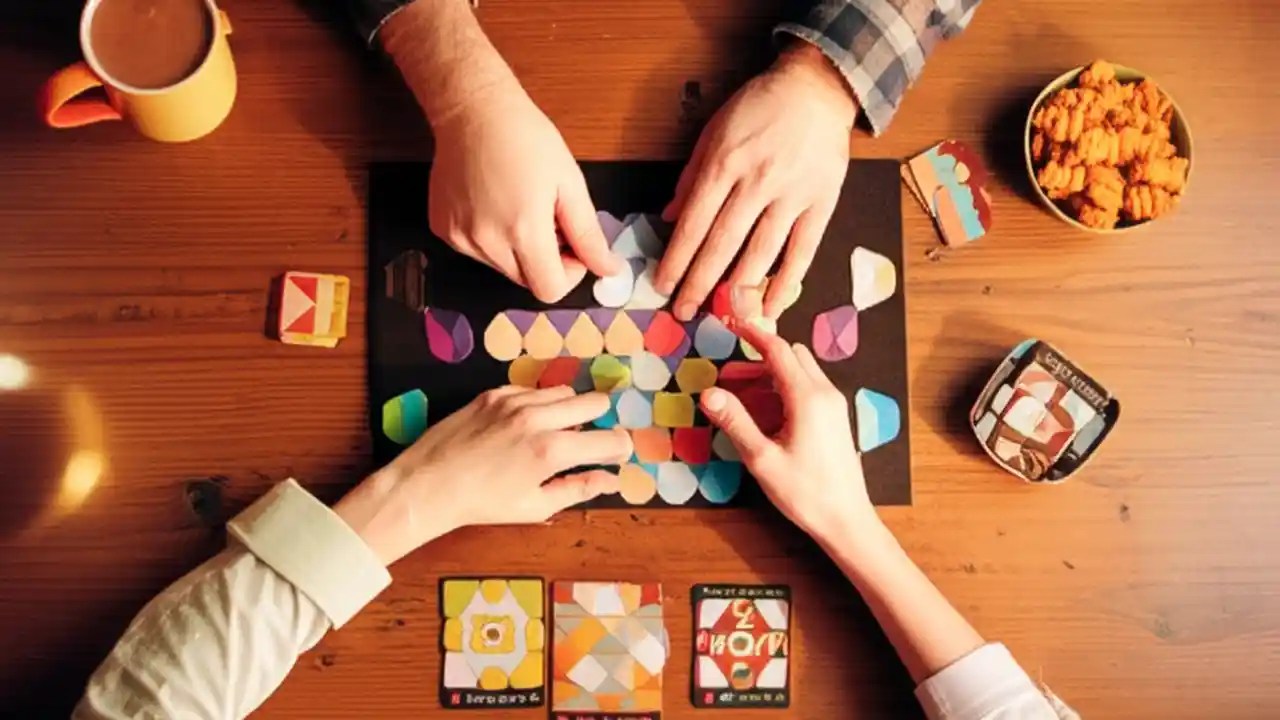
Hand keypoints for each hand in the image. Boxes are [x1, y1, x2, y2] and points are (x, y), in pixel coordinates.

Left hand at [336, 386, 632, 564]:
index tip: (616, 455)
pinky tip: (525, 426)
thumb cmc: (483, 504)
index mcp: (552, 451)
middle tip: (589, 440)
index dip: (621, 448)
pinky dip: (539, 404)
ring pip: (564, 392)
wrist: (428, 484)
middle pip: (594, 401)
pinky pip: (533, 390)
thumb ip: (578, 488)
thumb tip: (611, 481)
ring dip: (569, 410)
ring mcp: (515, 401)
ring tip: (555, 433)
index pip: (610, 439)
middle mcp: (538, 418)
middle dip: (600, 420)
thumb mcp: (535, 506)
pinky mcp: (494, 393)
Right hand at [429, 89, 621, 301]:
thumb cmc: (526, 138)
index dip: (569, 275)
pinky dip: (492, 238)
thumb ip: (588, 234)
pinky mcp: (442, 229)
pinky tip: (494, 203)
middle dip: (545, 260)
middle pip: (526, 281)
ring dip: (518, 249)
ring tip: (519, 206)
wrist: (473, 110)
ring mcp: (460, 238)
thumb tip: (608, 269)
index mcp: (523, 232)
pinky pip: (477, 251)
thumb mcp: (569, 184)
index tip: (573, 248)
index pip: (550, 290)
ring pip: (501, 267)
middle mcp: (486, 242)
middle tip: (549, 221)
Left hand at [657, 44, 856, 320]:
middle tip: (683, 312)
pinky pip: (802, 251)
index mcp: (725, 163)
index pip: (694, 223)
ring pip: (761, 252)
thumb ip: (691, 176)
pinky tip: (770, 306)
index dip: (677, 259)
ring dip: (738, 289)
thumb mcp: (714, 131)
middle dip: (700, 283)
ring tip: (721, 316)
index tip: (663, 286)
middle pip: (722, 244)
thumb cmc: (758, 107)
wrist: (815, 89)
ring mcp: (792, 195)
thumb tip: (668, 218)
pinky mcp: (821, 203)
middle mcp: (757, 182)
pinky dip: (786, 282)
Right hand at [699, 319, 875, 542]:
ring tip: (740, 398)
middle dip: (759, 358)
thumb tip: (708, 393)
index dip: (753, 334)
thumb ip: (736, 422)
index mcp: (808, 398)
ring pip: (801, 371)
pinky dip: (784, 389)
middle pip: (791, 355)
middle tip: (728, 376)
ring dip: (771, 375)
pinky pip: (808, 389)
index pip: (778, 349)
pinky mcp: (835, 418)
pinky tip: (764, 415)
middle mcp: (825, 393)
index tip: (731, 324)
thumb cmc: (805, 493)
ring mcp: (834, 405)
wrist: (846, 520)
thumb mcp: (762, 459)